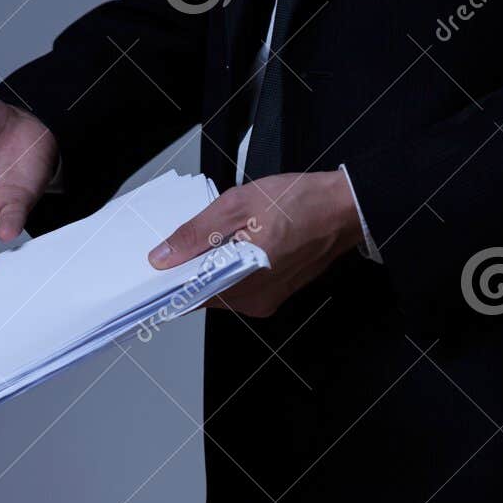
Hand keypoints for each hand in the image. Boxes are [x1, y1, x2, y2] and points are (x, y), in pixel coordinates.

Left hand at [147, 170, 363, 317]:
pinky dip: (229, 269)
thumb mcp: (237, 206)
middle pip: (202, 293)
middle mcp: (254, 300)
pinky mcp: (275, 293)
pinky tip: (234, 246)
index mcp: (243, 283)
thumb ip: (195, 234)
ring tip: (219, 239)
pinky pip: (239, 286)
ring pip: (220, 289)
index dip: (167, 284)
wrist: (348, 206)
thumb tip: (163, 256)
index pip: (188, 297)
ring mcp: (266, 299)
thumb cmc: (303, 202)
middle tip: (185, 244)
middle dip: (189, 271)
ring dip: (210, 269)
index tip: (153, 272)